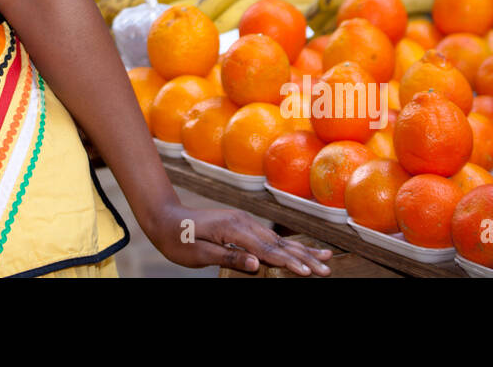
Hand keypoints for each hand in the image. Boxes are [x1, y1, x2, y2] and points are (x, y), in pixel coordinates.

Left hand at [144, 201, 333, 275]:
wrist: (165, 218)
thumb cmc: (179, 239)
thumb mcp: (198, 254)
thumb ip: (228, 258)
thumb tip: (255, 265)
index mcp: (234, 230)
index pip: (267, 251)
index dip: (289, 263)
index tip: (309, 273)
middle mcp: (243, 223)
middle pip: (279, 244)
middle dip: (305, 258)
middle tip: (327, 269)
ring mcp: (243, 222)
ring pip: (277, 240)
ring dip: (301, 251)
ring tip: (325, 258)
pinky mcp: (241, 225)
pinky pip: (268, 237)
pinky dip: (287, 245)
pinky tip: (299, 250)